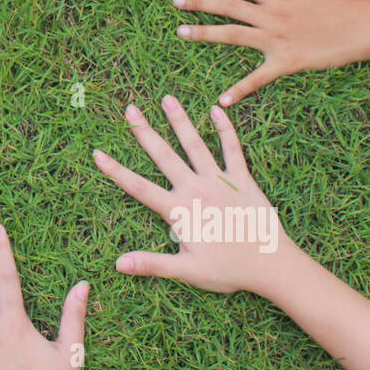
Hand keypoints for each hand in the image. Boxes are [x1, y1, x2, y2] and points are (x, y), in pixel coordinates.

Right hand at [92, 97, 290, 295]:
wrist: (272, 264)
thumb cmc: (230, 270)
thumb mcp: (187, 270)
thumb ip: (152, 264)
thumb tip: (118, 263)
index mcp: (180, 211)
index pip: (139, 188)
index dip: (116, 171)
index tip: (97, 154)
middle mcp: (196, 189)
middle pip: (164, 156)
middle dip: (145, 131)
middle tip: (130, 109)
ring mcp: (220, 181)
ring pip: (195, 145)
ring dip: (180, 121)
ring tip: (167, 98)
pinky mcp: (242, 180)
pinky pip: (233, 149)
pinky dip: (225, 129)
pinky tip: (217, 110)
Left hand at [175, 0, 369, 105]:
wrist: (364, 28)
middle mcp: (271, 16)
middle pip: (228, 7)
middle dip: (199, 3)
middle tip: (175, 0)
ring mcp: (276, 40)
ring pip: (234, 37)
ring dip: (205, 34)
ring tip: (181, 32)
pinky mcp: (285, 62)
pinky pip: (259, 78)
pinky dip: (240, 90)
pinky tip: (221, 100)